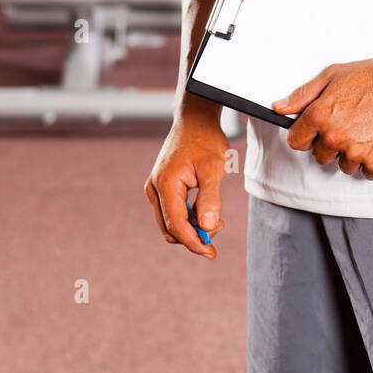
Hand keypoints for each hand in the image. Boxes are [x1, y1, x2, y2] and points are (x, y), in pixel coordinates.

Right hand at [144, 105, 229, 257]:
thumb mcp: (213, 168)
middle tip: (218, 229)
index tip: (211, 253)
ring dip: (191, 228)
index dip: (194, 243)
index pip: (176, 226)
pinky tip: (205, 211)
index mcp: (165, 185)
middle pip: (171, 228)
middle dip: (194, 236)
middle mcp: (154, 189)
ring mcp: (155, 188)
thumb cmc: (205, 140)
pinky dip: (188, 218)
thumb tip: (208, 228)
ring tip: (215, 219)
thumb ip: (210, 199)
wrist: (195, 119)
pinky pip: (171, 212)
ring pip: (170, 223)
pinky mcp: (161, 187)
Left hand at [272, 57, 372, 179]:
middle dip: (329, 143)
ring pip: (343, 166)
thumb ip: (304, 94)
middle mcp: (335, 136)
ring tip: (366, 130)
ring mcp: (356, 152)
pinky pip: (366, 173)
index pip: (296, 140)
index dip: (305, 134)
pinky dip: (371, 161)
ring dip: (351, 153)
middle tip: (348, 125)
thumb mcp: (333, 75)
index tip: (314, 131)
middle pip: (319, 155)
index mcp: (321, 115)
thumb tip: (281, 107)